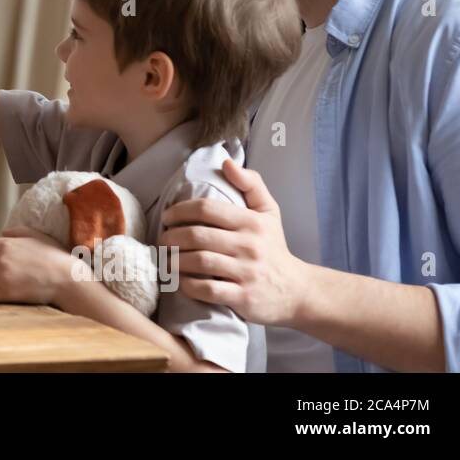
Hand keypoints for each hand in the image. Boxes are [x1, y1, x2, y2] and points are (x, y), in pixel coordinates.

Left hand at [0, 233, 82, 304]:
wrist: (67, 279)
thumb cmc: (53, 256)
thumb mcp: (36, 235)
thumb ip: (15, 231)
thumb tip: (1, 233)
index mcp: (4, 244)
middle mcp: (0, 260)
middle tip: (11, 273)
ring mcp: (2, 277)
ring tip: (14, 283)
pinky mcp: (6, 294)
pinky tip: (11, 292)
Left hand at [157, 159, 310, 325]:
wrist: (297, 291)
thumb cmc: (274, 248)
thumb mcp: (269, 212)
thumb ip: (250, 184)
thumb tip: (226, 162)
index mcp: (252, 222)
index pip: (206, 209)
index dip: (179, 211)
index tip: (167, 217)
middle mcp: (249, 246)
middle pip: (197, 235)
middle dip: (171, 237)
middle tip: (162, 240)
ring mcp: (246, 273)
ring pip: (199, 261)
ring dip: (174, 261)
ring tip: (165, 259)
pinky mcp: (243, 297)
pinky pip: (206, 289)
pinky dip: (188, 285)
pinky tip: (180, 281)